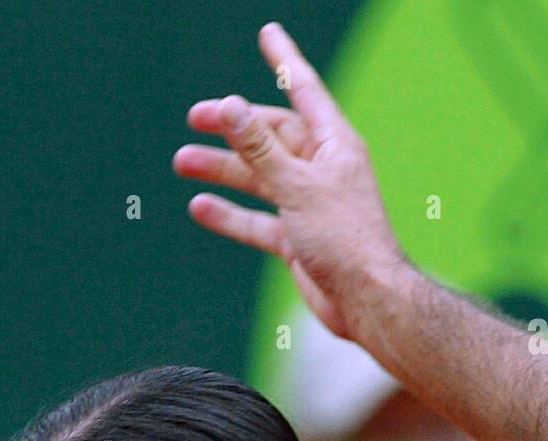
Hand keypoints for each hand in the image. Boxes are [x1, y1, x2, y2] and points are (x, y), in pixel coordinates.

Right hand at [173, 23, 405, 342]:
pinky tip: (200, 208)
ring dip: (222, 170)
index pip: (304, 91)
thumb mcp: (297, 187)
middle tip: (195, 119)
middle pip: (270, 137)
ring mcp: (308, 204)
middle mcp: (322, 169)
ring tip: (182, 163)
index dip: (284, 61)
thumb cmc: (346, 240)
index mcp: (334, 145)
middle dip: (232, 128)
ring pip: (258, 178)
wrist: (366, 301)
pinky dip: (230, 214)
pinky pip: (256, 220)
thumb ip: (260, 149)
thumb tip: (230, 107)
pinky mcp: (296, 238)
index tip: (269, 33)